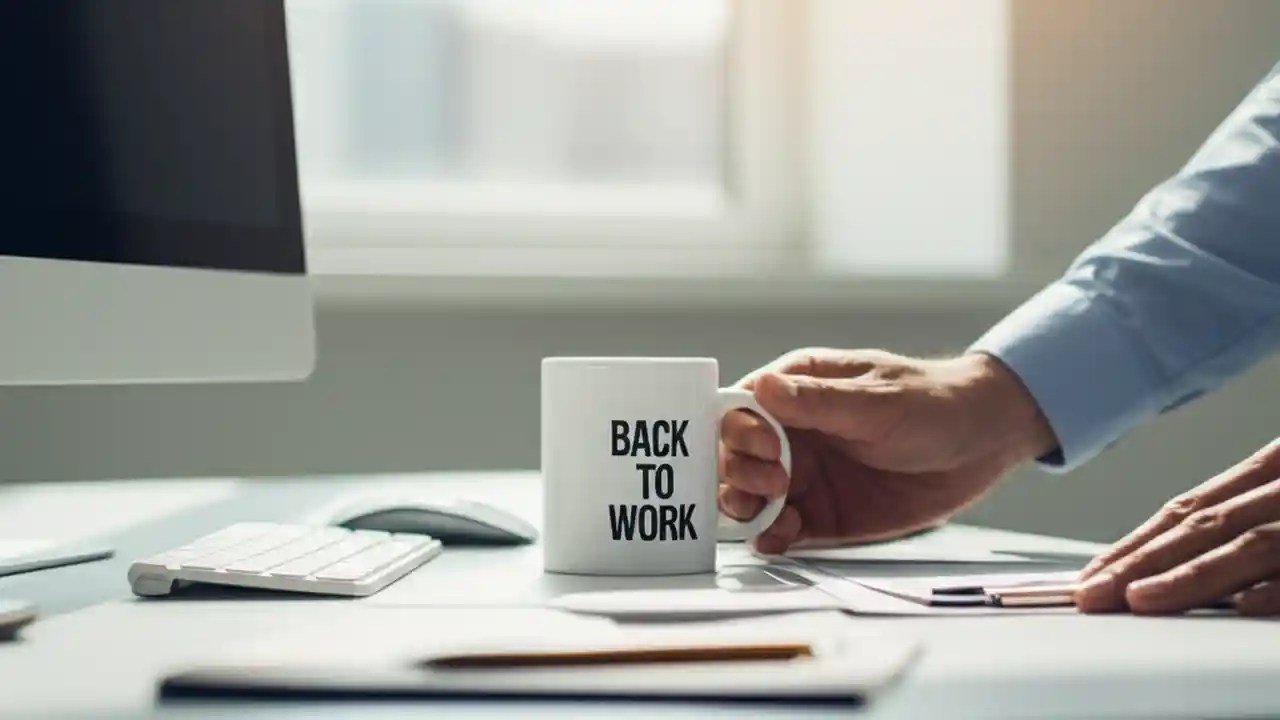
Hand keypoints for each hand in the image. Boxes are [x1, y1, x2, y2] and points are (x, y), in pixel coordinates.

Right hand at [717, 348, 1055, 553]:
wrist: (985, 442)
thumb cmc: (933, 403)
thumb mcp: (877, 400)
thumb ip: (818, 402)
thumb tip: (762, 389)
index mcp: (796, 390)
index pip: (739, 408)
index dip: (740, 431)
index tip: (768, 449)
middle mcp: (791, 433)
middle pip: (733, 455)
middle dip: (740, 472)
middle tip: (777, 483)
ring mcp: (804, 475)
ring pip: (748, 495)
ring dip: (746, 508)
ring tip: (772, 515)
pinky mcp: (823, 514)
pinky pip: (781, 529)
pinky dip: (771, 537)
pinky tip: (780, 538)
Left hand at [1076, 440, 1279, 615]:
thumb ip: (1243, 516)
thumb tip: (1185, 557)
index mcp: (1272, 470)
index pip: (1189, 509)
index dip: (1137, 543)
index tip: (1093, 574)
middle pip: (1203, 526)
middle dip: (1141, 563)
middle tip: (1092, 595)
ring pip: (1248, 543)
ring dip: (1189, 575)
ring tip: (1138, 600)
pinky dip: (1275, 587)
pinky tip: (1241, 606)